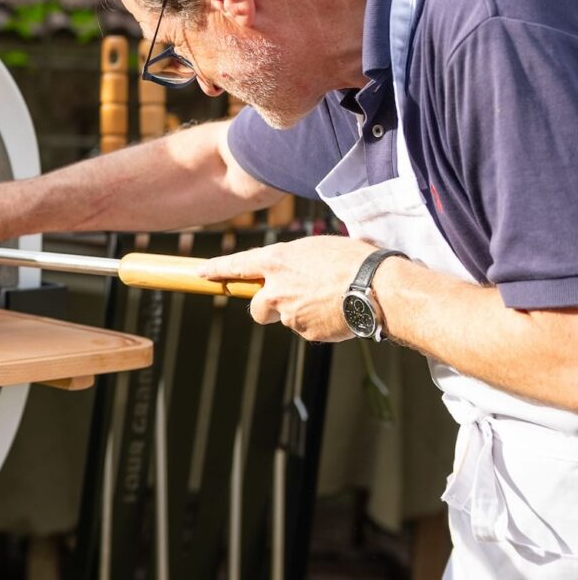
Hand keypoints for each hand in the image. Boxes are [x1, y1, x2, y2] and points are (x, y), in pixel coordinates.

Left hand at [200, 235, 379, 341]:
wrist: (377, 286)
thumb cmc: (354, 258)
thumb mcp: (318, 247)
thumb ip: (295, 260)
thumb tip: (291, 267)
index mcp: (277, 260)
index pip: (236, 265)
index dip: (217, 269)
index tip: (201, 272)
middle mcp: (276, 288)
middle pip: (256, 308)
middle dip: (266, 308)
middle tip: (286, 302)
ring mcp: (289, 313)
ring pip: (287, 318)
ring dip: (301, 313)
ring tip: (330, 300)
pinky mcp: (306, 331)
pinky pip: (308, 329)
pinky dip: (319, 324)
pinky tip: (338, 311)